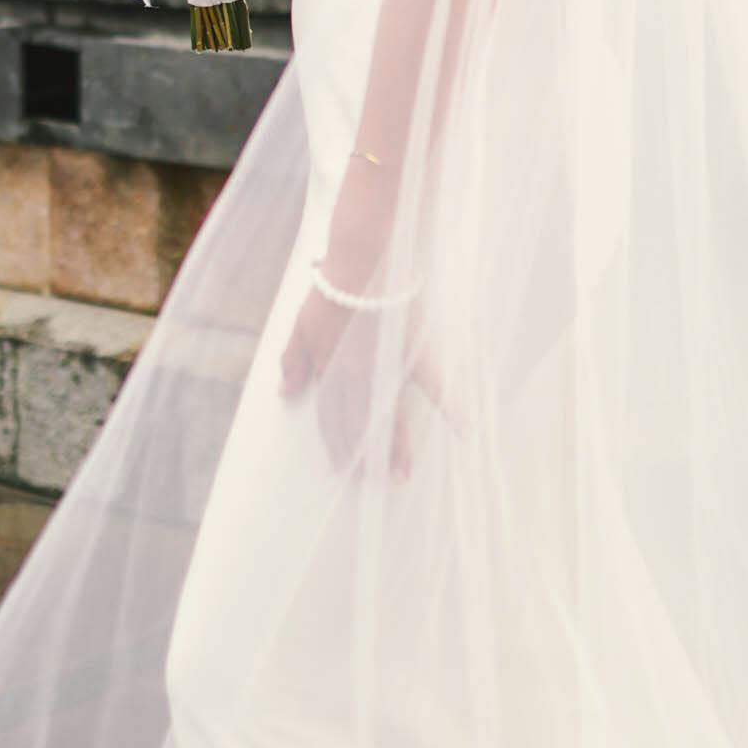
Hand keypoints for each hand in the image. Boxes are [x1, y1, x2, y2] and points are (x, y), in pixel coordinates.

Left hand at [278, 276, 447, 480]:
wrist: (361, 265)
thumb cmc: (329, 292)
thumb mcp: (300, 326)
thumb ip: (293, 361)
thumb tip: (285, 392)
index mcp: (331, 370)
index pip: (332, 416)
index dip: (337, 444)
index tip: (343, 468)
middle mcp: (359, 376)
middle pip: (362, 424)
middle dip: (367, 456)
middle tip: (376, 482)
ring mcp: (387, 367)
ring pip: (391, 415)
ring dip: (397, 446)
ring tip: (403, 474)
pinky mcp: (412, 352)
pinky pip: (433, 384)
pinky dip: (449, 405)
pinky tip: (462, 428)